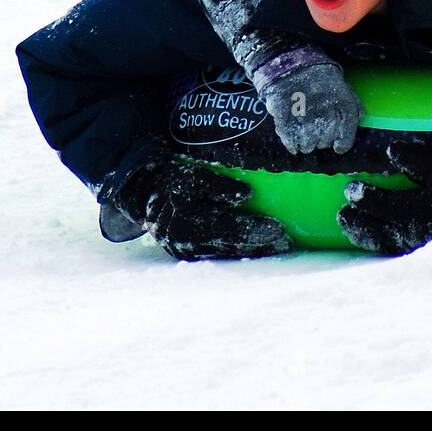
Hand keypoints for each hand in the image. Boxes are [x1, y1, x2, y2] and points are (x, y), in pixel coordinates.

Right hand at [110, 154, 290, 260]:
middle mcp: (187, 242)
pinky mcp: (190, 254)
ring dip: (255, 251)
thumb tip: (247, 195)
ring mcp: (188, 251)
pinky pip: (221, 254)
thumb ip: (219, 185)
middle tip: (287, 243)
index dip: (254, 230)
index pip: (228, 229)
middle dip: (260, 245)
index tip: (278, 228)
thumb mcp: (193, 176)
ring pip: (228, 253)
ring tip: (281, 247)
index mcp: (187, 221)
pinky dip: (241, 252)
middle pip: (231, 246)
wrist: (144, 195)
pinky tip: (260, 248)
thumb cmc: (173, 180)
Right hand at [250, 48, 363, 154]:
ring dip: (307, 143)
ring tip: (304, 135)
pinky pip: (291, 141)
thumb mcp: (342, 85)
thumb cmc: (319, 75)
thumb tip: (360, 118)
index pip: (346, 135)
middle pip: (326, 141)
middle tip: (317, 132)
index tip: (338, 147)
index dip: (343, 144)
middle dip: (323, 140)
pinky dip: (292, 144)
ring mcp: (304, 118)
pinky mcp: (285, 120)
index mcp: (342, 104)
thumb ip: (353, 103)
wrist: (292, 63)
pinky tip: (293, 141)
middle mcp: (325, 114)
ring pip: (309, 145)